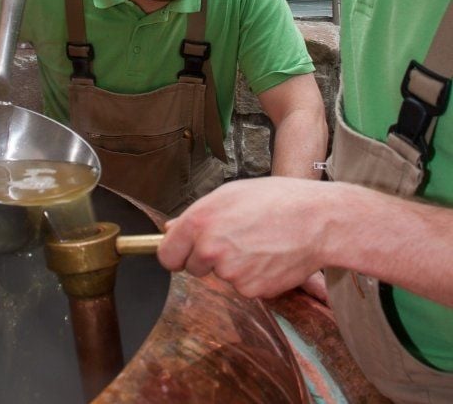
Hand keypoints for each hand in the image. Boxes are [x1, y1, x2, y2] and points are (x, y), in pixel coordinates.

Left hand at [157, 178, 329, 298]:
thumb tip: (171, 228)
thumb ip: (198, 214)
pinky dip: (254, 275)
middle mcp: (210, 249)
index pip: (167, 255)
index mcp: (200, 221)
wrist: (317, 220)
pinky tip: (269, 255)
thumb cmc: (277, 199)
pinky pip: (244, 286)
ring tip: (258, 240)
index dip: (176, 253)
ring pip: (222, 275)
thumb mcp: (230, 194)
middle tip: (234, 238)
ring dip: (234, 265)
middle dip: (207, 257)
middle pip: (192, 267)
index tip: (182, 252)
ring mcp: (230, 273)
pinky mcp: (251, 290)